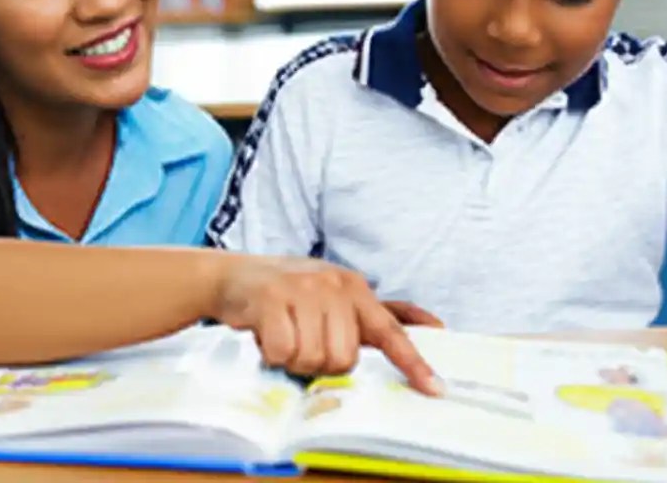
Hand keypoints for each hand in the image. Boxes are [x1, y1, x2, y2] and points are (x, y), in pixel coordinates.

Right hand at [212, 255, 439, 394]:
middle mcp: (333, 286)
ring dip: (294, 360)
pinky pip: (282, 351)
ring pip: (313, 358)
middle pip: (344, 357)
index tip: (435, 389)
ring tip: (283, 338)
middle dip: (321, 363)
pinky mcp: (271, 298)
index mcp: (354, 289)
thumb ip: (380, 315)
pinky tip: (265, 336)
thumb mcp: (335, 296)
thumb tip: (433, 325)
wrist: (232, 276)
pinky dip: (272, 354)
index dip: (413, 362)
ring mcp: (302, 289)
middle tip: (302, 345)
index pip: (390, 330)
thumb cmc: (288, 293)